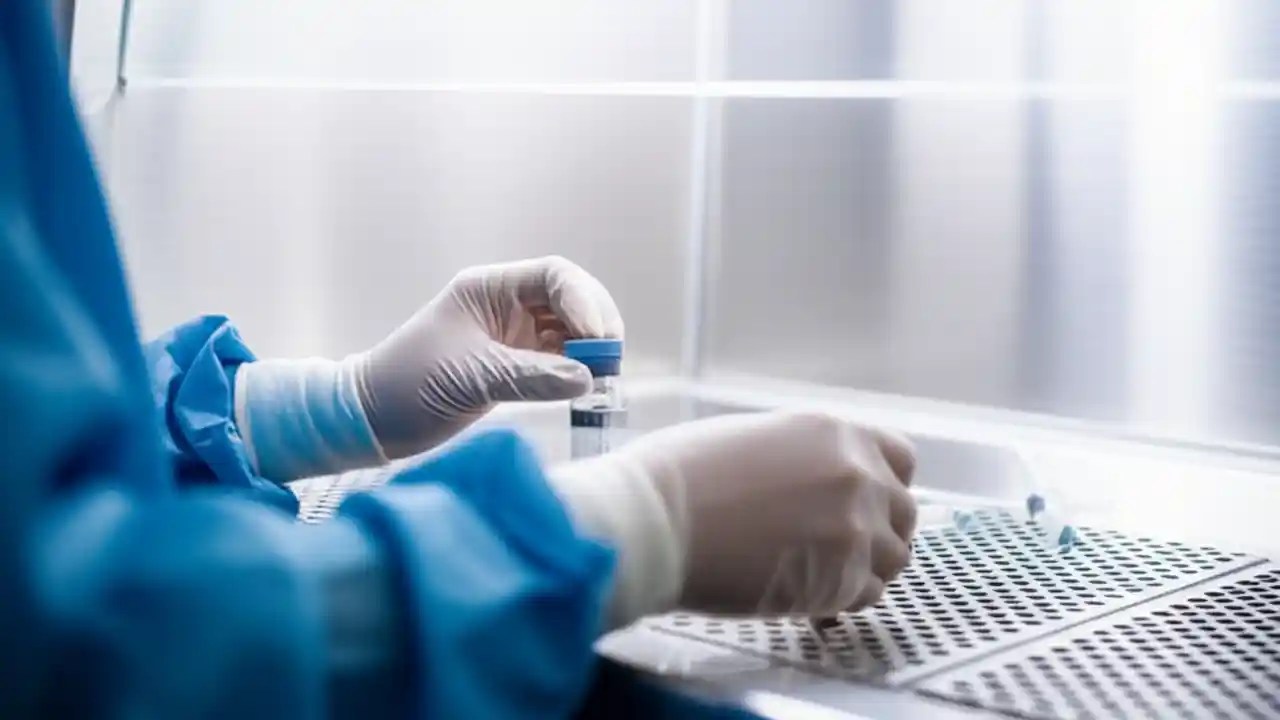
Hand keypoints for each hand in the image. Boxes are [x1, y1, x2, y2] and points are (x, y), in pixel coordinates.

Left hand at [353, 256, 622, 458]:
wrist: (372, 418)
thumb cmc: (408, 386)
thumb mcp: (472, 378)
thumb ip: (532, 376)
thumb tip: (587, 379)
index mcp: (489, 289)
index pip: (554, 276)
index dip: (584, 301)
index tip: (597, 338)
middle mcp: (506, 305)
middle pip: (571, 299)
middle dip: (596, 325)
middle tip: (610, 360)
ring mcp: (513, 335)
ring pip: (571, 330)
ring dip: (591, 349)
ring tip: (603, 378)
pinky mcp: (516, 365)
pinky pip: (560, 360)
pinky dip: (578, 371)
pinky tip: (587, 387)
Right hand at [547, 411, 916, 626]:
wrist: (654, 521)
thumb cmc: (681, 476)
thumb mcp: (755, 437)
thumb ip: (803, 457)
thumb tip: (812, 482)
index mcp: (835, 432)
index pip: (900, 458)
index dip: (883, 483)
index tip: (865, 501)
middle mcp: (858, 475)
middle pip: (903, 512)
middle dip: (877, 530)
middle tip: (839, 545)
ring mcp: (855, 529)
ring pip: (893, 558)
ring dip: (864, 567)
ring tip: (821, 572)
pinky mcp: (840, 581)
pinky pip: (868, 595)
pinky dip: (846, 598)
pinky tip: (810, 593)